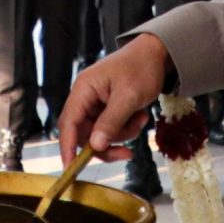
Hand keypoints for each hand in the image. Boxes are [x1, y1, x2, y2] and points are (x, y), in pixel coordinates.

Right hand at [58, 36, 168, 163]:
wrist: (157, 54)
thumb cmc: (141, 68)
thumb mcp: (128, 96)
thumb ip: (111, 122)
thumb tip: (95, 146)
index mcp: (83, 89)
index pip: (68, 123)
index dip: (67, 147)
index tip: (70, 168)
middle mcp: (85, 98)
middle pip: (84, 134)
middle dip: (106, 144)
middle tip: (127, 153)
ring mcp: (96, 104)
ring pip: (100, 135)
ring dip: (122, 134)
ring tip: (141, 119)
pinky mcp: (107, 109)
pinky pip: (111, 129)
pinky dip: (127, 128)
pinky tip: (140, 115)